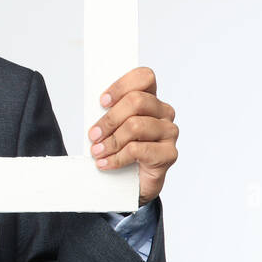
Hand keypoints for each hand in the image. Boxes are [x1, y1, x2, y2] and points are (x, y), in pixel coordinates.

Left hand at [87, 66, 177, 206]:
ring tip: (97, 152)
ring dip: (111, 141)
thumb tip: (92, 111)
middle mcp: (163, 112)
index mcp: (150, 100)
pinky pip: (138, 150)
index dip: (121, 86)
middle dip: (109, 119)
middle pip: (136, 101)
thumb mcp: (112, 128)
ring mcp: (168, 132)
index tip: (102, 102)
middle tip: (93, 135)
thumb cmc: (122, 150)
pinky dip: (117, 157)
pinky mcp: (169, 153)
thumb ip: (108, 114)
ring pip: (135, 126)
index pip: (144, 77)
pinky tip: (106, 163)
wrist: (134, 183)